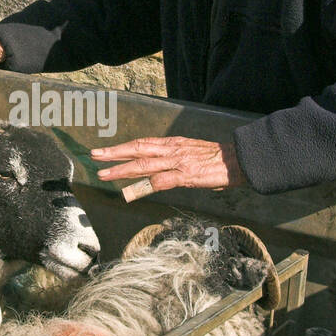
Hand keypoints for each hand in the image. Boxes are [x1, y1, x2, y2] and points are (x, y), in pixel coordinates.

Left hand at [90, 136, 245, 195]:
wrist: (240, 160)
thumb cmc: (219, 160)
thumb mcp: (193, 153)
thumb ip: (175, 160)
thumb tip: (161, 170)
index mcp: (173, 143)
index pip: (142, 143)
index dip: (123, 147)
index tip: (106, 151)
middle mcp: (172, 149)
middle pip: (137, 149)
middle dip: (114, 153)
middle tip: (95, 156)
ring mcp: (178, 162)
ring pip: (143, 164)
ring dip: (121, 169)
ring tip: (103, 173)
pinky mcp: (186, 175)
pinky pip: (160, 181)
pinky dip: (143, 186)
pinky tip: (130, 192)